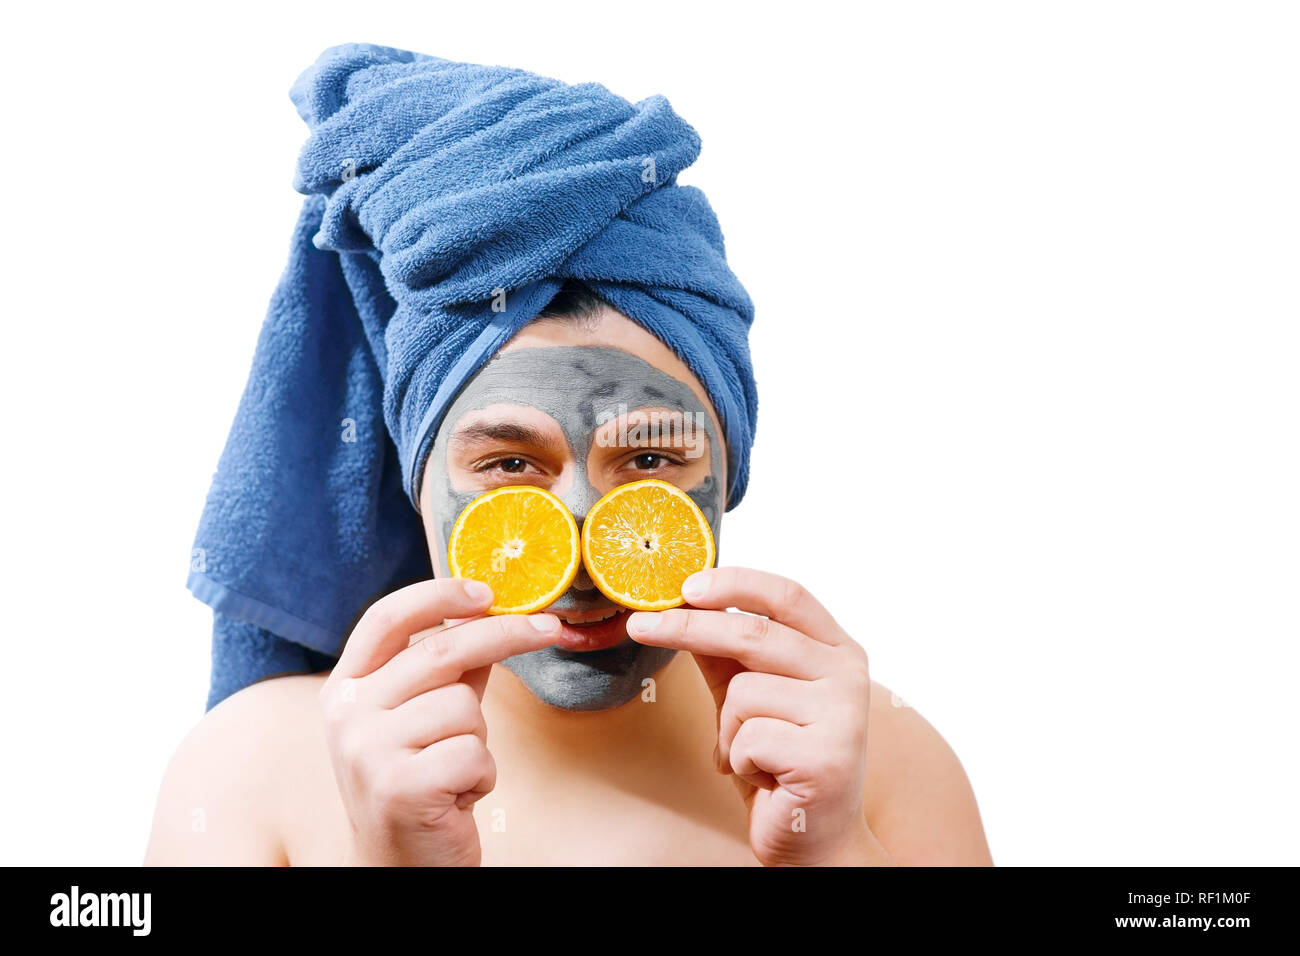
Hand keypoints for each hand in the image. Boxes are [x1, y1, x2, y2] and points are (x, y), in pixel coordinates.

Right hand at [318, 578, 560, 865]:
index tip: (487, 590)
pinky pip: (474, 753)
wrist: (399, 865)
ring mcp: (368, 750)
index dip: (438, 596)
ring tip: (456, 769)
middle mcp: (347, 713)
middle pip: (441, 652)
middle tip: (550, 629)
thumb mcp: (424, 716)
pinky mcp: (399, 787)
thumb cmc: (419, 782)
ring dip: (480, 739)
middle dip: (506, 635)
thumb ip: (448, 667)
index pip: (386, 618)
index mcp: (346, 686)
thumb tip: (493, 611)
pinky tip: (456, 797)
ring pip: (464, 708)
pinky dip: (481, 775)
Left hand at [627, 567, 888, 865]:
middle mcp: (848, 675)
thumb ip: (725, 656)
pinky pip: (748, 738)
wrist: (816, 842)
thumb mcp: (748, 701)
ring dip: (727, 730)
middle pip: (754, 632)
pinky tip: (766, 778)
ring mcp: (844, 714)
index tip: (686, 585)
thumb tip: (682, 606)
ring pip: (744, 692)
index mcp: (837, 651)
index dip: (736, 583)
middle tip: (640, 626)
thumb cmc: (780, 765)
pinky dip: (738, 761)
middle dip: (688, 627)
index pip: (787, 595)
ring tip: (750, 756)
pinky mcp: (828, 757)